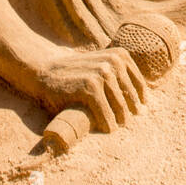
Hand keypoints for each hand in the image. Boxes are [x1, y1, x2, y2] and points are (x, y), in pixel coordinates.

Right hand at [32, 48, 146, 132]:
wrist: (45, 71)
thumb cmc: (75, 72)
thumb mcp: (99, 63)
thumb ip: (116, 70)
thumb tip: (140, 95)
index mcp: (119, 55)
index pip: (139, 83)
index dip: (140, 99)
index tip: (137, 111)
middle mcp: (114, 62)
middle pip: (130, 96)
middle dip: (130, 112)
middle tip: (126, 123)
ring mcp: (102, 74)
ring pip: (120, 106)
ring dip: (120, 120)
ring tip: (117, 127)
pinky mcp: (90, 88)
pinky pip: (105, 112)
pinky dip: (108, 123)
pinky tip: (108, 129)